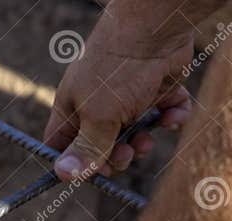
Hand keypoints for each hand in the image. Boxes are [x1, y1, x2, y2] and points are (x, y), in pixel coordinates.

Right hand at [46, 7, 193, 179]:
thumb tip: (63, 176)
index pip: (62, 145)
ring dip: (141, 142)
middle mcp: (96, 105)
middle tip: (125, 154)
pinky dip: (169, 118)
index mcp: (72, 109)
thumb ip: (86, 148)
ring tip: (147, 139)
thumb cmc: (115, 72)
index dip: (74, 162)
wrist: (154, 31)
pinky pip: (162, 115)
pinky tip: (173, 114)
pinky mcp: (155, 90)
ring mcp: (126, 98)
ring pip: (132, 134)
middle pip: (99, 146)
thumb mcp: (98, 117)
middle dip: (114, 156)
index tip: (91, 172)